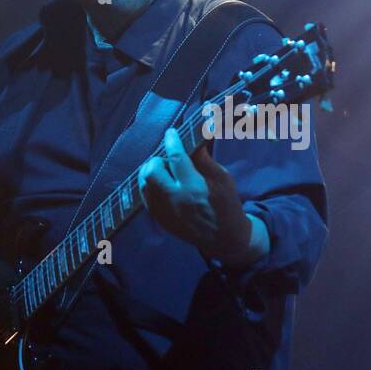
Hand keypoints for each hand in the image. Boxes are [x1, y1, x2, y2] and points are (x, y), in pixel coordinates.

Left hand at [138, 128, 268, 267]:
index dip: (172, 141)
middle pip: (152, 171)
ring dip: (150, 172)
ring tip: (163, 170)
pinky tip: (160, 183)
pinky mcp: (159, 219)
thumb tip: (194, 140)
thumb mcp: (223, 178)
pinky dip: (149, 186)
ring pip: (144, 184)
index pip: (175, 158)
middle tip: (168, 159)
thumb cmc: (226, 204)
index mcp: (194, 187)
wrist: (223, 237)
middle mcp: (174, 199)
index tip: (171, 133)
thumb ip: (205, 160)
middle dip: (158, 159)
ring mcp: (164, 211)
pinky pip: (144, 197)